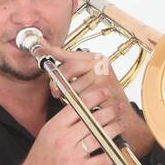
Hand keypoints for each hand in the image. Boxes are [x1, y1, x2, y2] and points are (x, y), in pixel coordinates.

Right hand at [14, 84, 126, 164]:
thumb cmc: (44, 153)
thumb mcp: (49, 131)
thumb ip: (66, 119)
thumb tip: (88, 106)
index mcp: (56, 126)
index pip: (78, 106)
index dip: (95, 97)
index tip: (106, 92)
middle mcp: (64, 139)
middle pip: (93, 120)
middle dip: (110, 111)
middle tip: (119, 107)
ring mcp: (73, 155)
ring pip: (100, 136)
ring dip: (115, 128)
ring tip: (122, 123)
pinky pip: (102, 159)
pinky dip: (113, 151)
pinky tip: (119, 145)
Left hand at [33, 41, 156, 157]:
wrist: (123, 114)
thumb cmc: (103, 96)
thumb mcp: (87, 76)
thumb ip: (68, 65)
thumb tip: (45, 50)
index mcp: (95, 58)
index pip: (68, 55)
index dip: (53, 56)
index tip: (42, 52)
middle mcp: (101, 64)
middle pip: (69, 69)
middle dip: (58, 82)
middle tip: (56, 92)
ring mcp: (104, 77)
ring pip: (73, 86)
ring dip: (70, 98)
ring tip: (78, 101)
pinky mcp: (104, 91)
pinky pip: (81, 99)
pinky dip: (80, 106)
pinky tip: (87, 107)